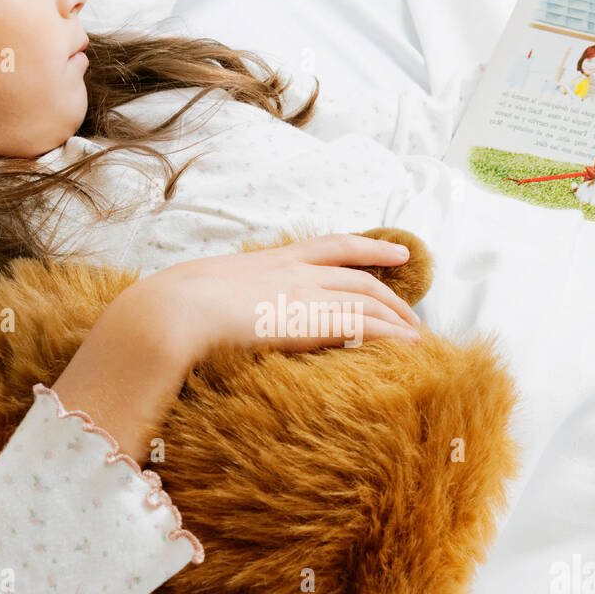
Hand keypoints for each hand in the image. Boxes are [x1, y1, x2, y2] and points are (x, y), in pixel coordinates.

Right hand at [142, 233, 424, 359]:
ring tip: (419, 338)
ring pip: (370, 301)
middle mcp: (297, 271)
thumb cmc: (175, 305)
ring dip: (399, 319)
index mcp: (274, 259)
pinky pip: (366, 326)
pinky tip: (410, 347)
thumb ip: (221, 295)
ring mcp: (306, 295)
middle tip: (412, 314)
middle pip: (361, 277)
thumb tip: (208, 309)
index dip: (369, 248)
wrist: (176, 310)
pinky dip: (393, 335)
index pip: (333, 246)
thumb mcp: (203, 288)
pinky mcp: (312, 321)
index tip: (396, 253)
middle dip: (392, 294)